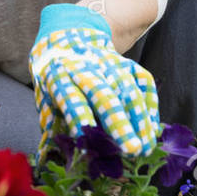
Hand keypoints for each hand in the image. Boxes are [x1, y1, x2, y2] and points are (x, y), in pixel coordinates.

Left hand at [29, 4, 159, 157]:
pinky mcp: (127, 62)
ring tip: (145, 147)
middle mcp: (84, 66)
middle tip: (130, 149)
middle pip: (102, 92)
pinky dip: (150, 106)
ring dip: (139, 120)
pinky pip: (144, 82)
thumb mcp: (44, 98)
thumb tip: (47, 158)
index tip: (86, 137)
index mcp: (58, 75)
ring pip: (128, 88)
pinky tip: (152, 129)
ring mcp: (109, 62)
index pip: (68, 95)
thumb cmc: (57, 79)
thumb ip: (51, 125)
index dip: (77, 115)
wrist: (70, 37)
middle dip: (118, 121)